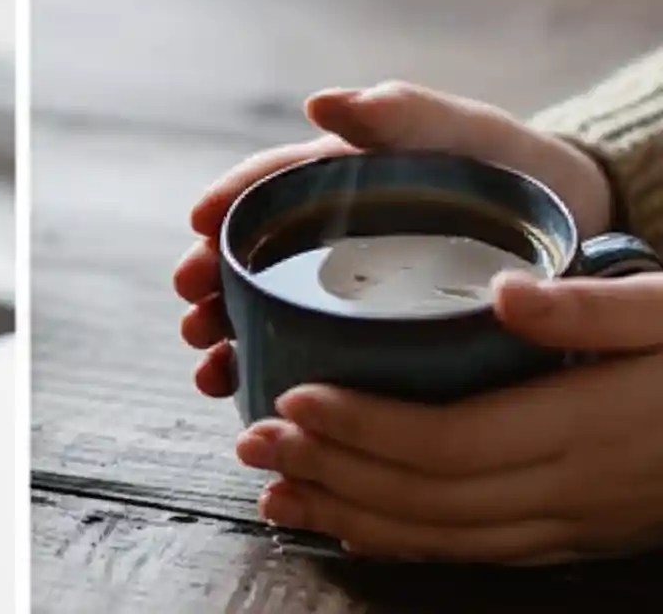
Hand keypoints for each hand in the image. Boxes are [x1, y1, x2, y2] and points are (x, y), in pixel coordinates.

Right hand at [173, 81, 612, 397]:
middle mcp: (325, 235)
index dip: (226, 201)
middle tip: (190, 302)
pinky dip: (265, 369)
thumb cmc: (511, 167)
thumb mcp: (462, 131)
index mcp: (336, 179)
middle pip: (250, 255)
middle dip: (210, 279)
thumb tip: (322, 100)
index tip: (197, 221)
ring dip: (225, 333)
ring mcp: (339, 288)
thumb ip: (401, 113)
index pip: (267, 185)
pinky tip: (244, 389)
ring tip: (205, 360)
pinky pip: (301, 350)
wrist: (571, 224)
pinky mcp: (360, 334)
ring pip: (263, 308)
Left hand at [236, 271, 662, 562]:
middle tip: (253, 440)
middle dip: (331, 470)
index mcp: (584, 425)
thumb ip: (595, 307)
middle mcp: (568, 488)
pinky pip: (470, 553)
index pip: (448, 439)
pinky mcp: (570, 535)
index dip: (363, 426)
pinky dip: (400, 543)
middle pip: (426, 495)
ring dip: (348, 513)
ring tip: (275, 489)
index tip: (292, 395)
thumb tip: (506, 295)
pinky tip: (348, 522)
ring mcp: (568, 523)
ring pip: (439, 537)